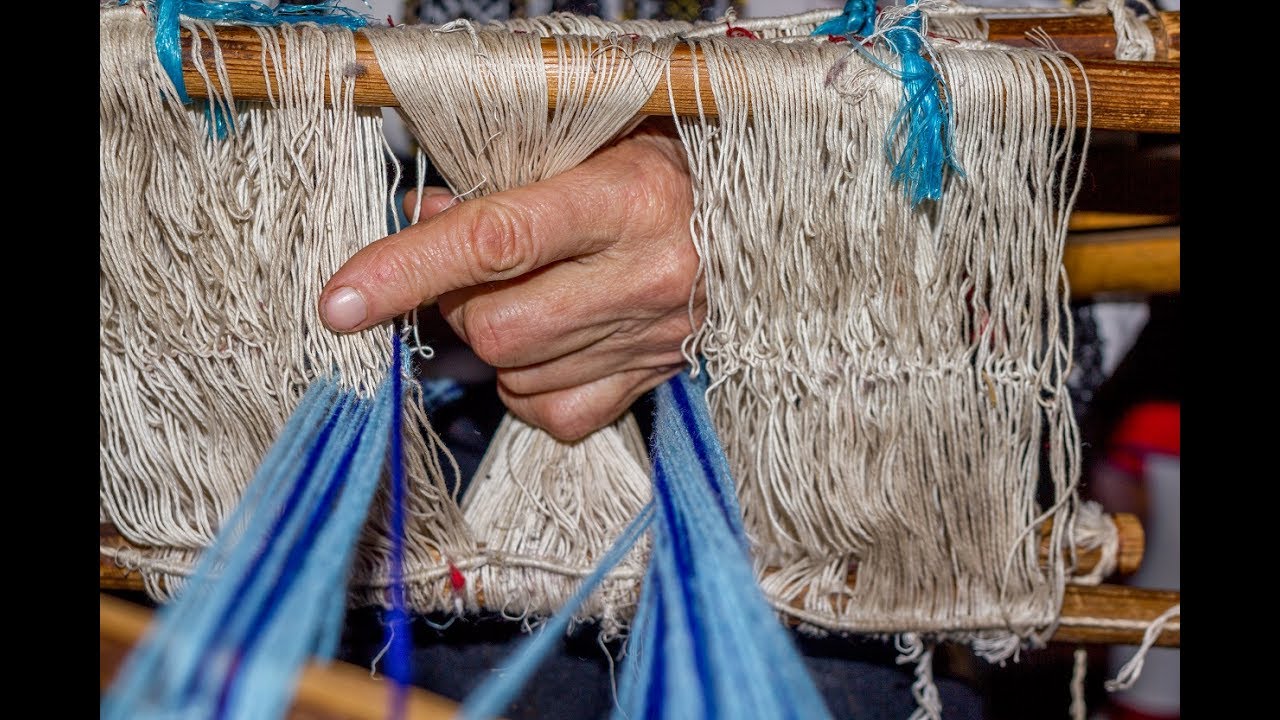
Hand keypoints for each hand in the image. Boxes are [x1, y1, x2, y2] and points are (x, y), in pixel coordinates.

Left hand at [319, 120, 703, 441]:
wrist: (761, 221)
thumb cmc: (664, 168)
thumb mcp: (591, 145)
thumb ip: (504, 178)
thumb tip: (420, 220)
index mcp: (628, 199)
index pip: (496, 240)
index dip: (408, 269)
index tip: (341, 299)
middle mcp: (645, 276)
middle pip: (494, 326)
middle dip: (458, 303)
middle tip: (476, 272)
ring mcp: (654, 340)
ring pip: (514, 372)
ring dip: (493, 341)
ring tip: (528, 294)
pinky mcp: (655, 382)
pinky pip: (551, 412)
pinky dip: (526, 385)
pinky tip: (549, 345)